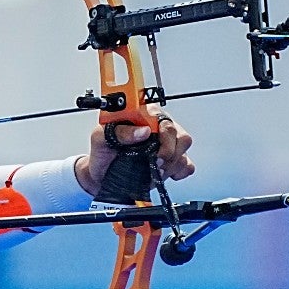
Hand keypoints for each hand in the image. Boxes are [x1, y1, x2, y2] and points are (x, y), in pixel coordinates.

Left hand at [74, 111, 194, 196]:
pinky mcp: (172, 159)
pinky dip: (178, 171)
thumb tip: (143, 131)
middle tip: (155, 162)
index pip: (163, 118)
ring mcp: (166, 142)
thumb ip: (120, 131)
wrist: (101, 174)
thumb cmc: (102, 152)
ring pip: (184, 147)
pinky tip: (162, 173)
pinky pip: (187, 164)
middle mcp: (157, 125)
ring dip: (171, 163)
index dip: (162, 134)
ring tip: (155, 169)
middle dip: (168, 152)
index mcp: (141, 114)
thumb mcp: (101, 138)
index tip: (153, 148)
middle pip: (179, 134)